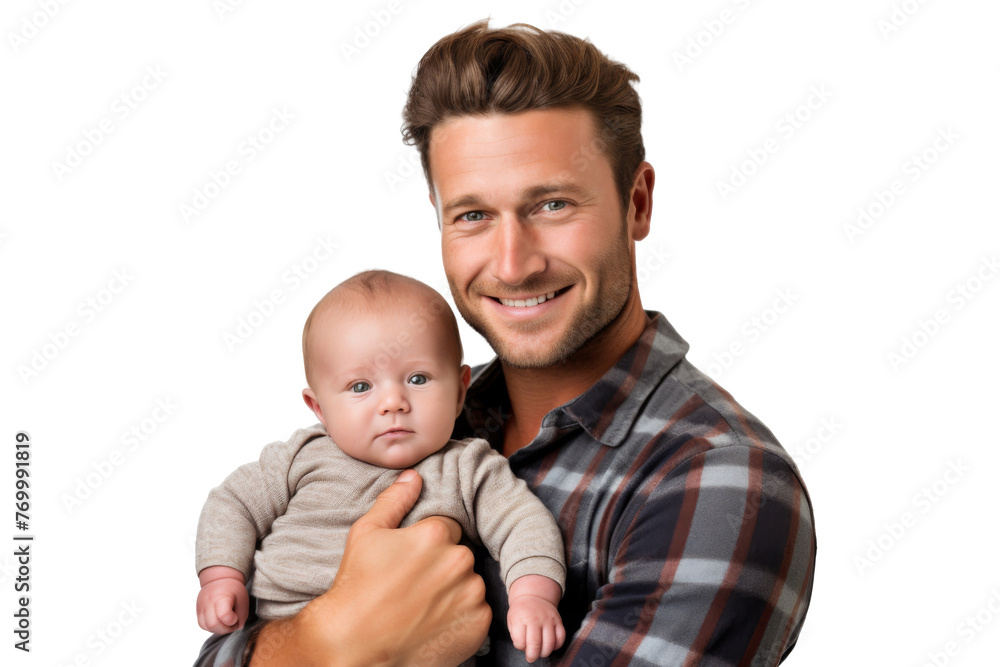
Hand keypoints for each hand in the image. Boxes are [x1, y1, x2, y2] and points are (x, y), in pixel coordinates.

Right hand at [196, 567, 248, 633]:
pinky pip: (202, 625)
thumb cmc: (233, 589)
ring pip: (206, 627)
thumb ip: (242, 616)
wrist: (219, 578)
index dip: (232, 620)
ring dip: (218, 629)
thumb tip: (237, 627)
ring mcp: (201, 607)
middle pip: (213, 625)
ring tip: (225, 621)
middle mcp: (208, 602)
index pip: (224, 615)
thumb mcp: (243, 599)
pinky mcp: (197, 611)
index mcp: (221, 597)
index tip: (236, 616)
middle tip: (232, 622)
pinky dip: (212, 627)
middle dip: (225, 629)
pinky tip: (219, 621)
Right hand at [250, 469, 490, 666]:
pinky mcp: (478, 625)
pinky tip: (434, 624)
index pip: (447, 529)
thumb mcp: (366, 534)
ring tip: (422, 607)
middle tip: (414, 587)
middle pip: (459, 556)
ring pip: (470, 584)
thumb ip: (394, 500)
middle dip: (443, 567)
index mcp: (436, 533)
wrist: (355, 646)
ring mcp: (471, 594)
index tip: (410, 563)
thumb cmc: (356, 587)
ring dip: (454, 592)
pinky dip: (462, 618)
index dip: (427, 546)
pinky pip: (477, 613)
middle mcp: (460, 560)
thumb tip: (414, 476)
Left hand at [507, 575, 564, 662]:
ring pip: (550, 643)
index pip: (520, 641)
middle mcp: (535, 618)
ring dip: (544, 652)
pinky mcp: (558, 620)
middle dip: (532, 655)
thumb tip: (524, 647)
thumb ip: (515, 634)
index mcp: (521, 618)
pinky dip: (557, 646)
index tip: (520, 644)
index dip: (520, 646)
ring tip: (540, 652)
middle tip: (531, 657)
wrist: (533, 596)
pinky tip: (550, 645)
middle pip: (535, 644)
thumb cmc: (521, 611)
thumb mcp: (512, 620)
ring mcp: (548, 619)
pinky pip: (561, 637)